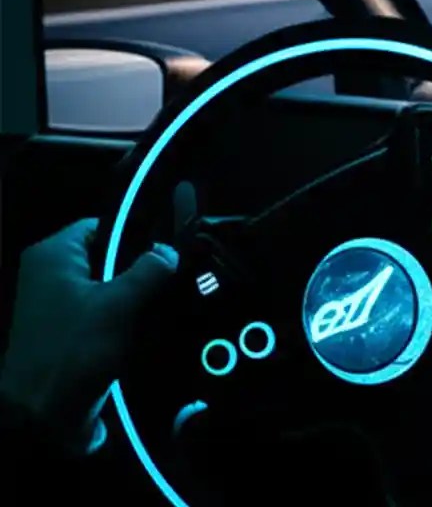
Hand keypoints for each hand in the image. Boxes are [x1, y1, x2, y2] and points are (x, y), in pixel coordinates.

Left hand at [0, 219, 177, 451]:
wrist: (42, 414)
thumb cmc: (75, 349)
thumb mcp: (119, 305)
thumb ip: (149, 271)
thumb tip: (170, 250)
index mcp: (54, 255)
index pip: (103, 224)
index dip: (138, 231)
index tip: (173, 245)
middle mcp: (51, 274)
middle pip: (109, 256)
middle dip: (142, 267)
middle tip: (180, 274)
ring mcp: (58, 305)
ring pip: (110, 286)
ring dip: (138, 296)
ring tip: (173, 300)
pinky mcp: (69, 332)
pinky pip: (105, 313)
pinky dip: (128, 318)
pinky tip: (155, 326)